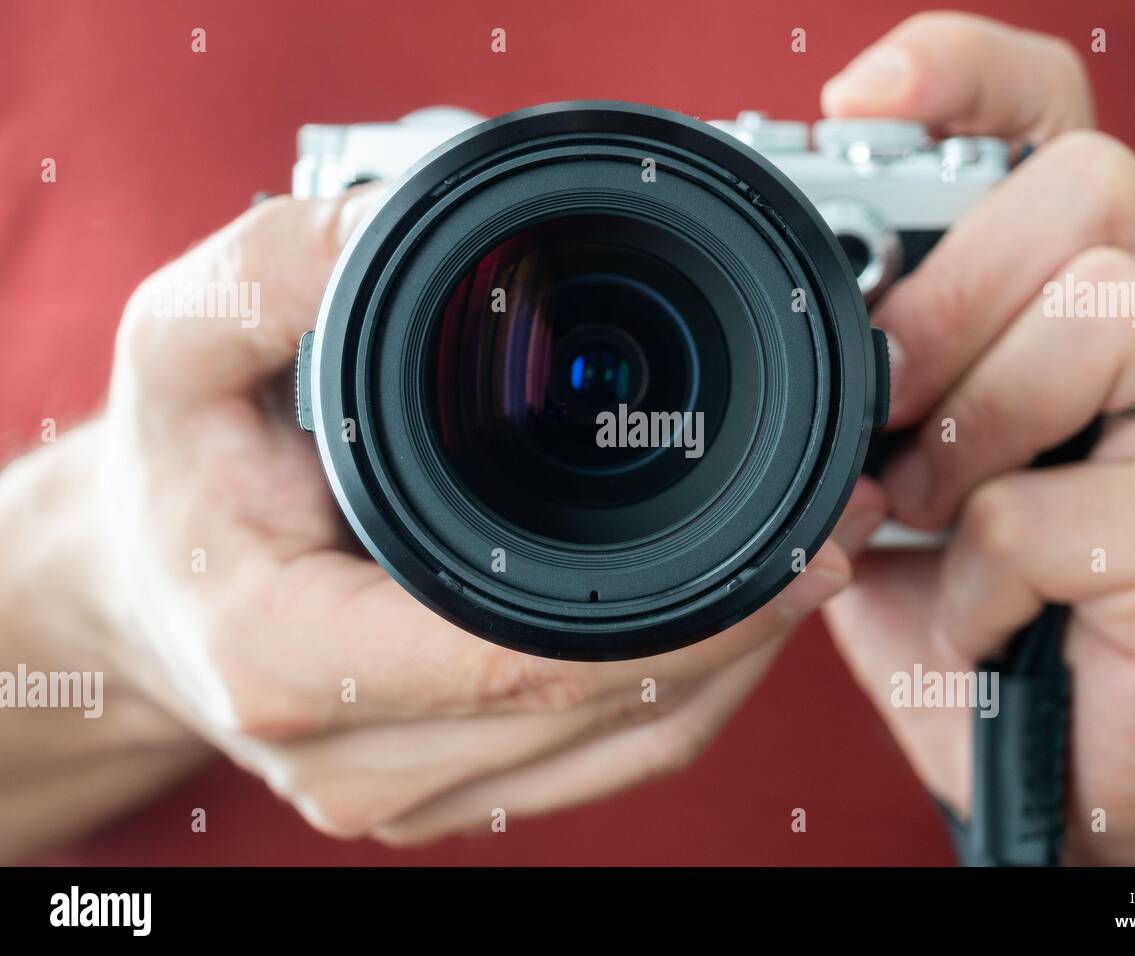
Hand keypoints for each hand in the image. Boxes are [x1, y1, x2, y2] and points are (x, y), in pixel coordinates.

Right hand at [89, 188, 863, 844]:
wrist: (139, 584)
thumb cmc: (173, 471)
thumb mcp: (184, 342)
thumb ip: (281, 274)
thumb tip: (410, 217)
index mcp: (290, 661)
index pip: (517, 668)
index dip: (677, 619)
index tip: (784, 549)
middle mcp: (353, 758)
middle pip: (599, 718)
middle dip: (741, 629)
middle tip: (829, 527)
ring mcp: (404, 790)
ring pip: (622, 752)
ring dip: (735, 664)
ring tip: (809, 564)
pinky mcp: (447, 788)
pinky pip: (605, 760)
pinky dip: (688, 692)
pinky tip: (737, 616)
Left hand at [821, 13, 1134, 864]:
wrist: (1057, 759)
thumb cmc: (964, 597)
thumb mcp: (881, 472)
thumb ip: (847, 391)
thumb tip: (769, 319)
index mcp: (1062, 295)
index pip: (1050, 121)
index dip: (966, 77)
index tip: (856, 100)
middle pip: (1092, 189)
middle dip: (949, 294)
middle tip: (884, 401)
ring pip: (1105, 312)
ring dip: (969, 424)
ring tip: (923, 511)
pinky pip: (1068, 500)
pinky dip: (981, 569)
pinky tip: (973, 611)